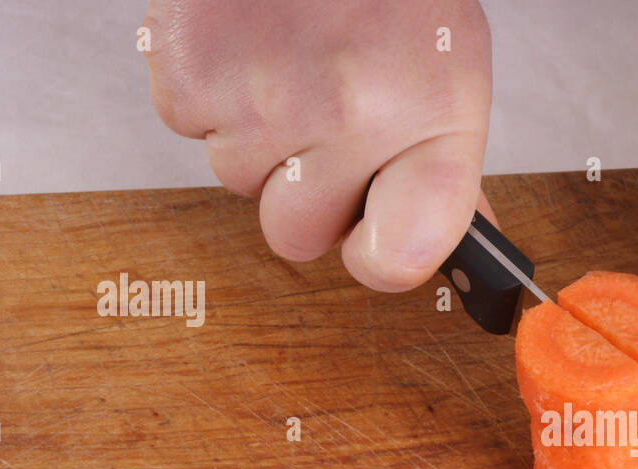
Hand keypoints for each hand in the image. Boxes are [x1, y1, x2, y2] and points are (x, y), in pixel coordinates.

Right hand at [142, 0, 492, 290]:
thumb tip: (449, 253)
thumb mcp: (449, 73)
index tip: (376, 238)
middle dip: (302, 190)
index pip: (400, 256)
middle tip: (325, 114)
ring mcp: (264, 99)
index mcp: (431, 123)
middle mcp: (350, 116)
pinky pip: (188, 127)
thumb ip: (445, 173)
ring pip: (236, 181)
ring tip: (288, 59)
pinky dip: (209, 91)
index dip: (379, 258)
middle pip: (296, 235)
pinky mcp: (190, 74)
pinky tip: (248, 41)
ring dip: (255, 134)